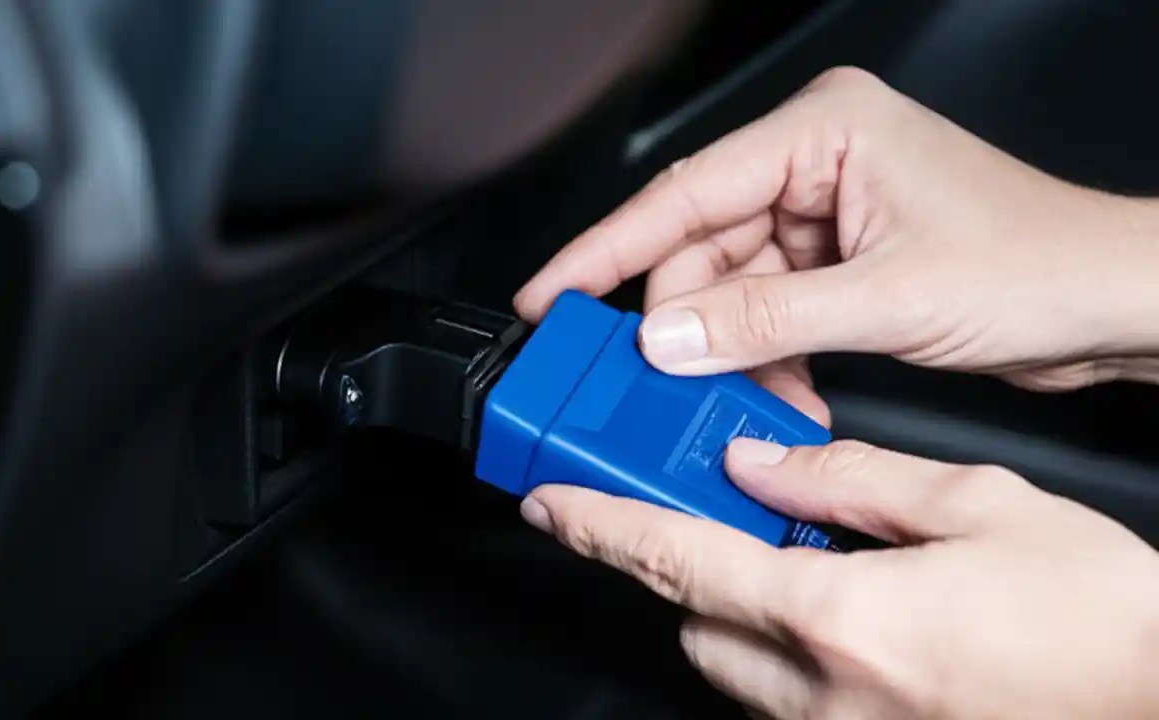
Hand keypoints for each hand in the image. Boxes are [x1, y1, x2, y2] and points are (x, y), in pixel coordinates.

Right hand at [515, 67, 1158, 421]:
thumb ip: (764, 321)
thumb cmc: (1035, 264)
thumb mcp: (885, 300)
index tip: (552, 296)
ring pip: (727, 286)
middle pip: (699, 245)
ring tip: (727, 401)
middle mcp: (814, 161)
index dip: (608, 250)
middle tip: (640, 380)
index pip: (685, 192)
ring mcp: (823, 210)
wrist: (1108, 300)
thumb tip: (669, 341)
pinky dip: (759, 355)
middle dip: (678, 322)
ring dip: (724, 352)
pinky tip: (772, 390)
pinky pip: (763, 307)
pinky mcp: (834, 255)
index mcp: (823, 131)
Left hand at [519, 439, 1158, 718]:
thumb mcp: (977, 505)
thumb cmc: (1102, 618)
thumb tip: (760, 463)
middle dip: (705, 567)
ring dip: (748, 616)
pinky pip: (786, 708)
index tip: (551, 503)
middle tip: (748, 520)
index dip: (601, 526)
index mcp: (843, 620)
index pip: (680, 561)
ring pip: (736, 670)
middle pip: (697, 622)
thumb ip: (846, 479)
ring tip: (824, 575)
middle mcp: (827, 698)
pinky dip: (791, 661)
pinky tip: (856, 627)